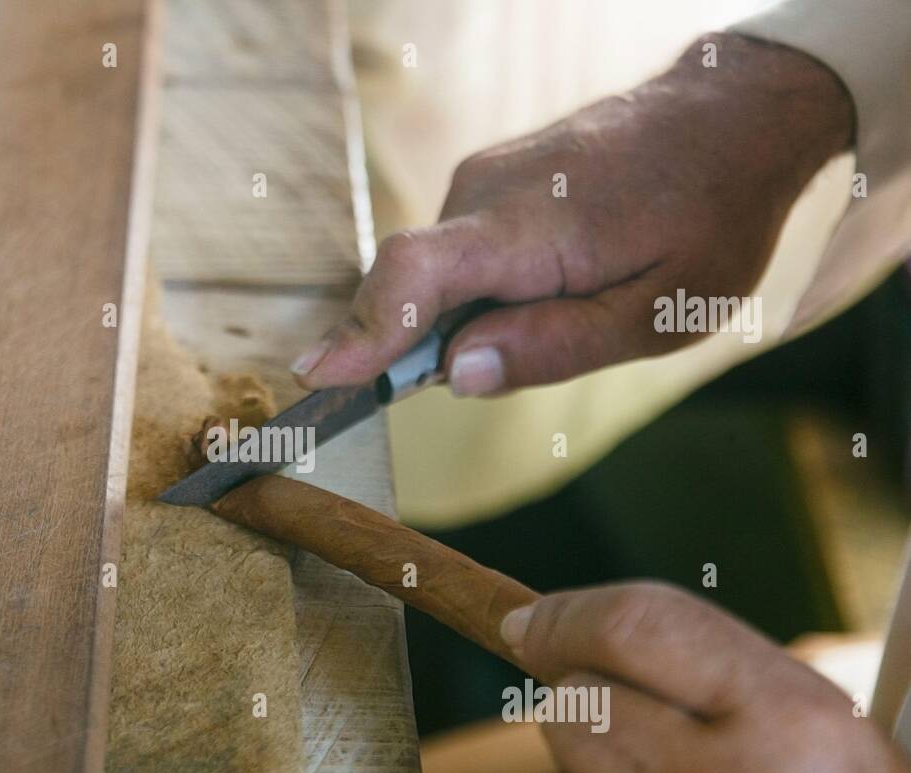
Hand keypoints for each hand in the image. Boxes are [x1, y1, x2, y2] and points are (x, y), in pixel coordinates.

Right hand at [291, 34, 853, 395]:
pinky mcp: (486, 184)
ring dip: (468, 318)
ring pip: (437, 276)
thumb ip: (555, 346)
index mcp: (532, 226)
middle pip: (412, 286)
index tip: (318, 377)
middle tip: (509, 361)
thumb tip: (459, 374)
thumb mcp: (659, 313)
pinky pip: (456, 255)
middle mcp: (486, 193)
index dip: (363, 331)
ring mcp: (481, 180)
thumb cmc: (709, 219)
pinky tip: (550, 286)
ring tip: (569, 307)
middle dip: (426, 347)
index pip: (417, 273)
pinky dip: (478, 290)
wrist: (731, 117)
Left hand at [498, 583, 910, 772]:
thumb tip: (542, 630)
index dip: (560, 618)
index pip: (634, 623)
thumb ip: (705, 669)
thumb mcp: (812, 724)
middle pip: (576, 699)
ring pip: (550, 771)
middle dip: (586, 714)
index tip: (525, 627)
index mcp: (791, 712)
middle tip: (642, 750)